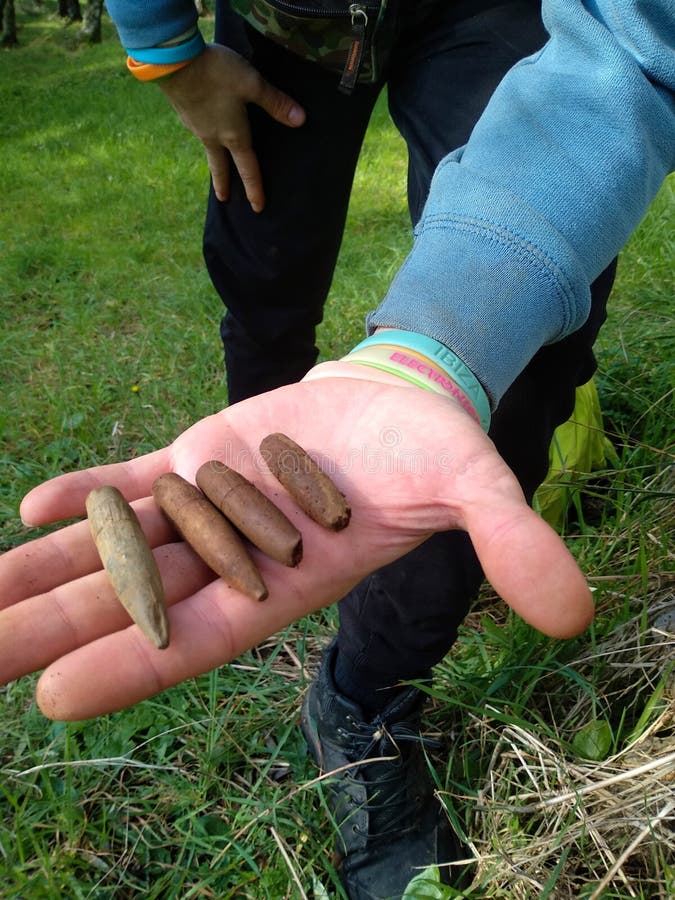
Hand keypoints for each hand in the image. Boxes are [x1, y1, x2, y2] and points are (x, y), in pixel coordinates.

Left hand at [0, 365, 592, 719]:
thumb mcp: (475, 488)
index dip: (134, 665)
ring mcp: (210, 508)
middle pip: (136, 602)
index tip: (53, 697)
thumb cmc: (434, 449)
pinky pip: (133, 484)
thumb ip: (509, 542)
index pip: (202, 636)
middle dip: (54, 630)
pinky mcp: (198, 459)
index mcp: (291, 583)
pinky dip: (88, 495)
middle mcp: (237, 558)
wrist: (398, 401)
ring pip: (119, 548)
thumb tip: (573, 611)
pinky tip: (35, 507)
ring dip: (47, 574)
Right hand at [158, 43, 305, 210]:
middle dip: (224, 184)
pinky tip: (203, 128)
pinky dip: (204, 137)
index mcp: (233, 136)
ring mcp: (196, 127)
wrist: (173, 61)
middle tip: (224, 199)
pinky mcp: (184, 113)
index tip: (257, 207)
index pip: (248, 169)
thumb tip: (301, 120)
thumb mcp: (252, 84)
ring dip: (212, 161)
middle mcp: (213, 137)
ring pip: (208, 149)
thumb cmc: (217, 73)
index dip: (254, 189)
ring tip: (215, 164)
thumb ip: (275, 102)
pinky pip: (198, 131)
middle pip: (220, 167)